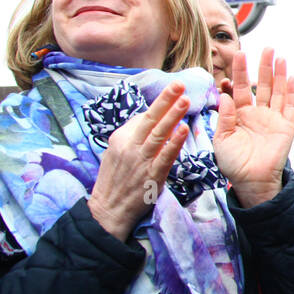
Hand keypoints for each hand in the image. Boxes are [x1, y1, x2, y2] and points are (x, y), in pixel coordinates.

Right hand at [88, 82, 190, 239]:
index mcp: (121, 138)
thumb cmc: (115, 179)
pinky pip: (165, 155)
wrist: (109, 209)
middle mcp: (130, 146)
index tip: (174, 89)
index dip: (160, 104)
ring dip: (172, 116)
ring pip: (158, 133)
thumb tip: (147, 119)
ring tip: (185, 100)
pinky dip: (174, 142)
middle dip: (165, 99)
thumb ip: (132, 136)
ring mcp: (141, 160)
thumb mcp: (116, 152)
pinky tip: (183, 129)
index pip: (143, 117)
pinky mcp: (152, 174)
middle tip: (179, 84)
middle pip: (149, 118)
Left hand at [214, 48, 293, 207]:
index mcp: (239, 114)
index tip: (239, 54)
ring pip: (277, 91)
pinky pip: (290, 106)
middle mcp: (257, 113)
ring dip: (279, 74)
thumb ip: (224, 117)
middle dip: (263, 67)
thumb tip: (225, 96)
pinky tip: (291, 77)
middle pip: (261, 84)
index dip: (239, 71)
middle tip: (266, 49)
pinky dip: (291, 92)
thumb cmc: (233, 163)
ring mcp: (272, 119)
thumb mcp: (221, 140)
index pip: (239, 87)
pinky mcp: (286, 127)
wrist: (252, 182)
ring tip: (280, 57)